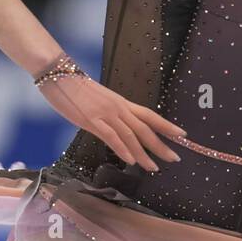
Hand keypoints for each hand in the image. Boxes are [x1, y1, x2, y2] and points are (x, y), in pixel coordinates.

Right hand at [37, 73, 185, 170]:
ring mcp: (106, 114)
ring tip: (154, 167)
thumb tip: (120, 127)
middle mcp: (119, 108)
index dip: (167, 125)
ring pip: (131, 136)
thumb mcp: (101, 100)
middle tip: (175, 158)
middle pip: (145, 128)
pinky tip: (130, 161)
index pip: (150, 115)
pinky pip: (111, 136)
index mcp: (122, 102)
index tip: (181, 135)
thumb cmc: (76, 88)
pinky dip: (122, 149)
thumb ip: (111, 113)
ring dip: (143, 154)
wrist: (59, 74)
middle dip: (161, 145)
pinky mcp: (91, 120)